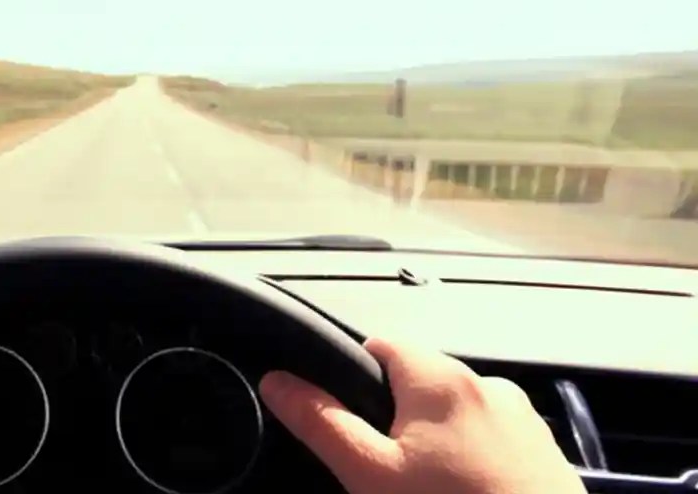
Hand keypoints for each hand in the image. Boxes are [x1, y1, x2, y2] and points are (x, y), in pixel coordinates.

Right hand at [259, 338, 585, 493]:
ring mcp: (525, 422)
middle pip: (419, 386)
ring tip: (430, 491)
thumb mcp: (371, 474)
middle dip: (398, 422)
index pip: (381, 346)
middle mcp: (490, 388)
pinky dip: (473, 466)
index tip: (348, 421)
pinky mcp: (547, 457)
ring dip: (438, 445)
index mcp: (443, 379)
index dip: (354, 379)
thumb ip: (322, 423)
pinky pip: (493, 445)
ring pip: (457, 419)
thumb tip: (278, 383)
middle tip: (388, 474)